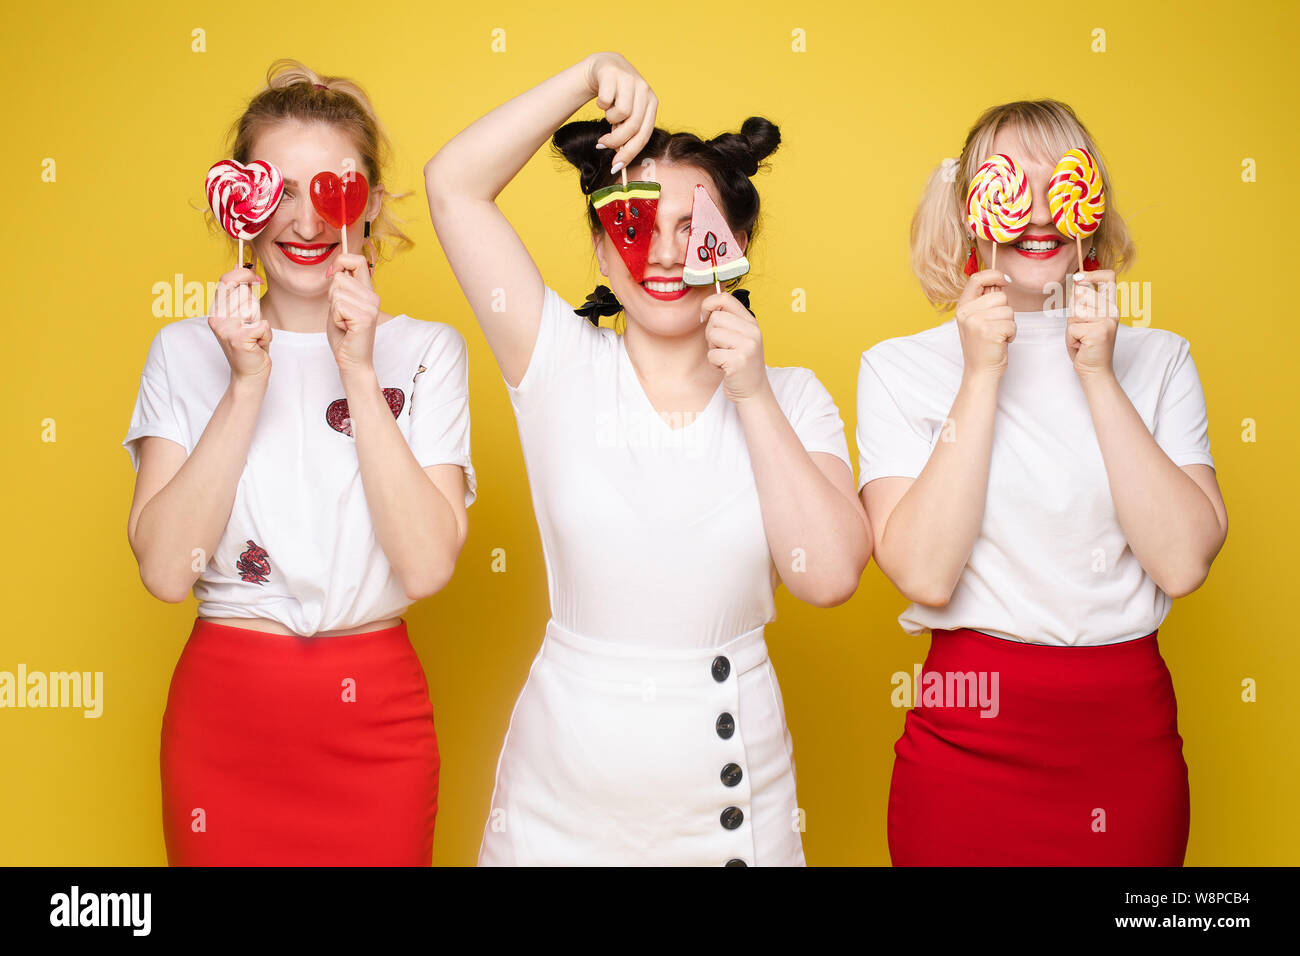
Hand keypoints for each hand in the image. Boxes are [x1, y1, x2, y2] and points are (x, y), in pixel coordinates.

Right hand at [208, 265, 270, 381]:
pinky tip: (257, 345)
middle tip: (251, 326)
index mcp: (216, 310)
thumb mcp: (242, 316)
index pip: (226, 279)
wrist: (249, 374)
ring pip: (254, 308)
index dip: (243, 274)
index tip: (256, 278)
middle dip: (255, 308)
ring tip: (254, 336)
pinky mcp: (238, 338)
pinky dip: (266, 335)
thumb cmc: (249, 345)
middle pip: (244, 293)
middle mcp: (217, 318)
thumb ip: (239, 293)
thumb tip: (239, 264)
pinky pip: (263, 325)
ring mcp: (226, 328)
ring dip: (261, 323)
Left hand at [325, 253, 380, 377]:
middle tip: (341, 314)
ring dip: (333, 309)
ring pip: (337, 292)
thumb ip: (340, 288)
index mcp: (368, 292)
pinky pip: (338, 306)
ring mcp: (370, 307)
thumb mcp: (339, 306)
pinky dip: (335, 319)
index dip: (341, 261)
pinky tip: (345, 328)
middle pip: (340, 277)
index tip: (331, 275)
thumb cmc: (344, 336)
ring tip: (343, 322)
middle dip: (331, 295)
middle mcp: (373, 297)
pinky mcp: (365, 317)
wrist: (353, 362)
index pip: (358, 260)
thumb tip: (336, 269)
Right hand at [584, 52, 657, 173]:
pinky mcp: (614, 73)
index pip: (644, 134)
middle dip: (615, 141)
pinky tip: (603, 97)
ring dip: (608, 118)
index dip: (630, 153)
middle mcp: (645, 90)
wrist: (605, 67)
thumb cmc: (617, 97)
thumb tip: (619, 163)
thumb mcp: (626, 116)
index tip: (616, 166)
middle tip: (602, 144)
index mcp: (652, 103)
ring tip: (608, 111)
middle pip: (632, 126)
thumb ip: (626, 134)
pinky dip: (600, 104)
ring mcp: (630, 80)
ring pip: (620, 113)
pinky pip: (605, 100)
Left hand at [702, 292, 766, 402]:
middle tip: (722, 347)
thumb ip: (728, 320)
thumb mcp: (740, 337)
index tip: (705, 316)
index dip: (709, 304)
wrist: (752, 391)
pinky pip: (712, 354)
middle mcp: (752, 331)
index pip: (725, 298)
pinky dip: (714, 363)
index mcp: (751, 322)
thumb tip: (706, 305)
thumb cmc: (740, 363)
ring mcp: (747, 346)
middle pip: (715, 317)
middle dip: (711, 333)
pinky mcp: (739, 361)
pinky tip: (725, 368)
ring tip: (724, 357)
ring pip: (712, 334)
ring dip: (712, 348)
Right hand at [954, 269, 1015, 377]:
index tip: (1004, 280)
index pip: (977, 279)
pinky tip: (1001, 342)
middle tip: (995, 325)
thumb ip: (984, 301)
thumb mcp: (976, 320)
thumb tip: (1000, 281)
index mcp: (962, 307)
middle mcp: (966, 313)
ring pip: (1008, 310)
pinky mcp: (988, 331)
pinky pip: (1012, 324)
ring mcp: (976, 322)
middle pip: (1000, 296)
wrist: (980, 371)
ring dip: (1009, 323)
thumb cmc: (982, 346)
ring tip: (997, 335)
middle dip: (1005, 310)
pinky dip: (1011, 334)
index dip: (994, 275)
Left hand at [1068, 268, 1118, 378]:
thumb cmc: (1087, 346)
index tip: (1078, 278)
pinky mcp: (1099, 331)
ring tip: (1081, 338)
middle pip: (1081, 295)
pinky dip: (1071, 338)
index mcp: (1110, 305)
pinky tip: (1081, 345)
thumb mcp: (1084, 320)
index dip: (1092, 273)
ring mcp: (1107, 320)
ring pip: (1075, 312)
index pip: (1108, 277)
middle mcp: (1113, 311)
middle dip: (1073, 314)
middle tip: (1081, 330)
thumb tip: (1077, 284)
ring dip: (1071, 328)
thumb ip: (1082, 303)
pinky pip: (1072, 328)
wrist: (1095, 370)